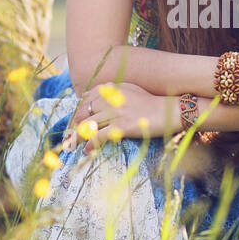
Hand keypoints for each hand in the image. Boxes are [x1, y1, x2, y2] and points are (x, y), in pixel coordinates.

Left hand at [61, 81, 178, 154]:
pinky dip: (90, 144)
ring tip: (72, 146)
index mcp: (113, 89)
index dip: (78, 112)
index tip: (74, 122)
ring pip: (89, 125)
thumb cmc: (152, 102)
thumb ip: (113, 90)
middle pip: (84, 113)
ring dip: (78, 137)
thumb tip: (93, 96)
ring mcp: (116, 113)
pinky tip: (86, 150)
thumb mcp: (131, 90)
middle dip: (74, 125)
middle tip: (69, 137)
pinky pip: (100, 136)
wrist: (169, 111)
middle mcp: (112, 99)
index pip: (87, 99)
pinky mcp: (122, 126)